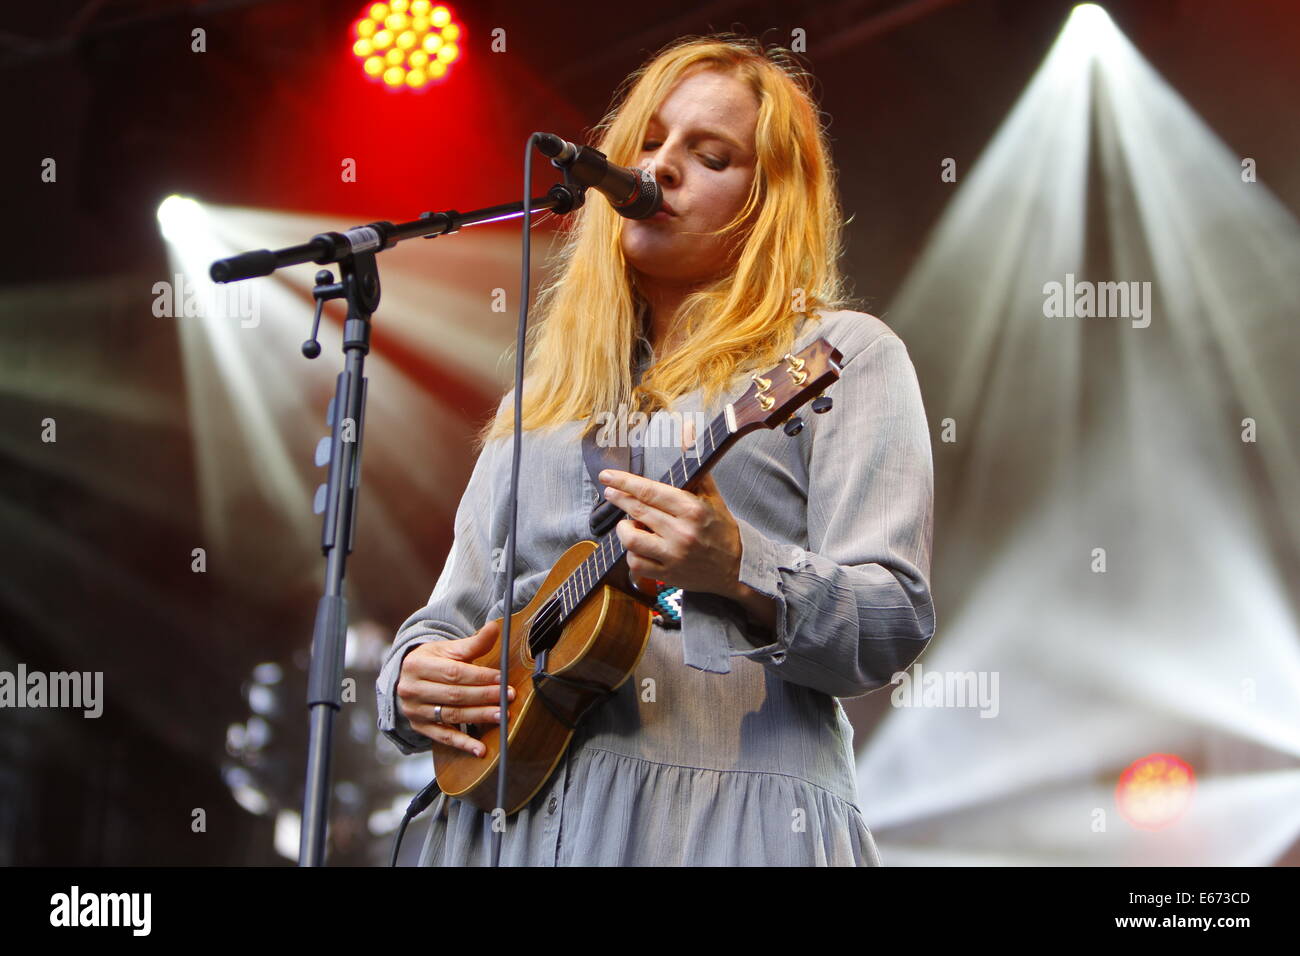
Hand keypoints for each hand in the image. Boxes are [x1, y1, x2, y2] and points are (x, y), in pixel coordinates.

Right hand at [397, 618, 515, 756]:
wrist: (407, 679)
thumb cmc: (433, 661)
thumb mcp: (448, 649)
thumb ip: (473, 642)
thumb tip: (495, 627)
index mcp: (417, 665)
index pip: (453, 673)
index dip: (479, 677)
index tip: (501, 679)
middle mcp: (411, 689)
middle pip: (454, 695)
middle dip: (484, 696)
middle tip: (508, 697)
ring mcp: (414, 711)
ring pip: (452, 715)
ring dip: (479, 717)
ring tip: (502, 716)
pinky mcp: (420, 728)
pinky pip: (444, 738)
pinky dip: (464, 744)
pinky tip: (481, 749)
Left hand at [599, 418, 743, 598]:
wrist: (737, 567)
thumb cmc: (720, 527)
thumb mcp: (711, 494)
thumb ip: (693, 461)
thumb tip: (687, 428)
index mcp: (692, 509)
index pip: (650, 491)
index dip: (624, 482)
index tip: (607, 476)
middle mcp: (682, 532)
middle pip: (638, 511)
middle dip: (619, 499)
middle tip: (610, 492)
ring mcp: (674, 555)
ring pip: (632, 540)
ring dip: (625, 530)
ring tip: (631, 524)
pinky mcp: (668, 575)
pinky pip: (636, 563)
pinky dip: (632, 554)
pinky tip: (640, 547)